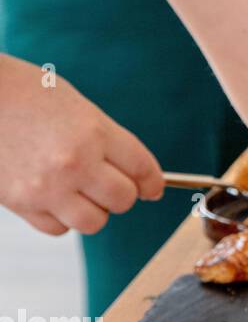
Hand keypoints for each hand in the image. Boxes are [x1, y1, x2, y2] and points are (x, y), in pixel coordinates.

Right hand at [0, 56, 162, 235]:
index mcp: (94, 133)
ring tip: (81, 193)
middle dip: (123, 194)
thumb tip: (132, 172)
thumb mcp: (78, 107)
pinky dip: (62, 218)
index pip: (142, 169)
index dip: (153, 182)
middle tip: (110, 185)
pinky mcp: (20, 203)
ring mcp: (47, 187)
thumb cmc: (26, 93)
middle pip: (123, 200)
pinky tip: (55, 198)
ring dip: (94, 211)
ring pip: (94, 222)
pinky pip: (57, 228)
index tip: (153, 188)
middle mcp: (75, 163)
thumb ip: (106, 139)